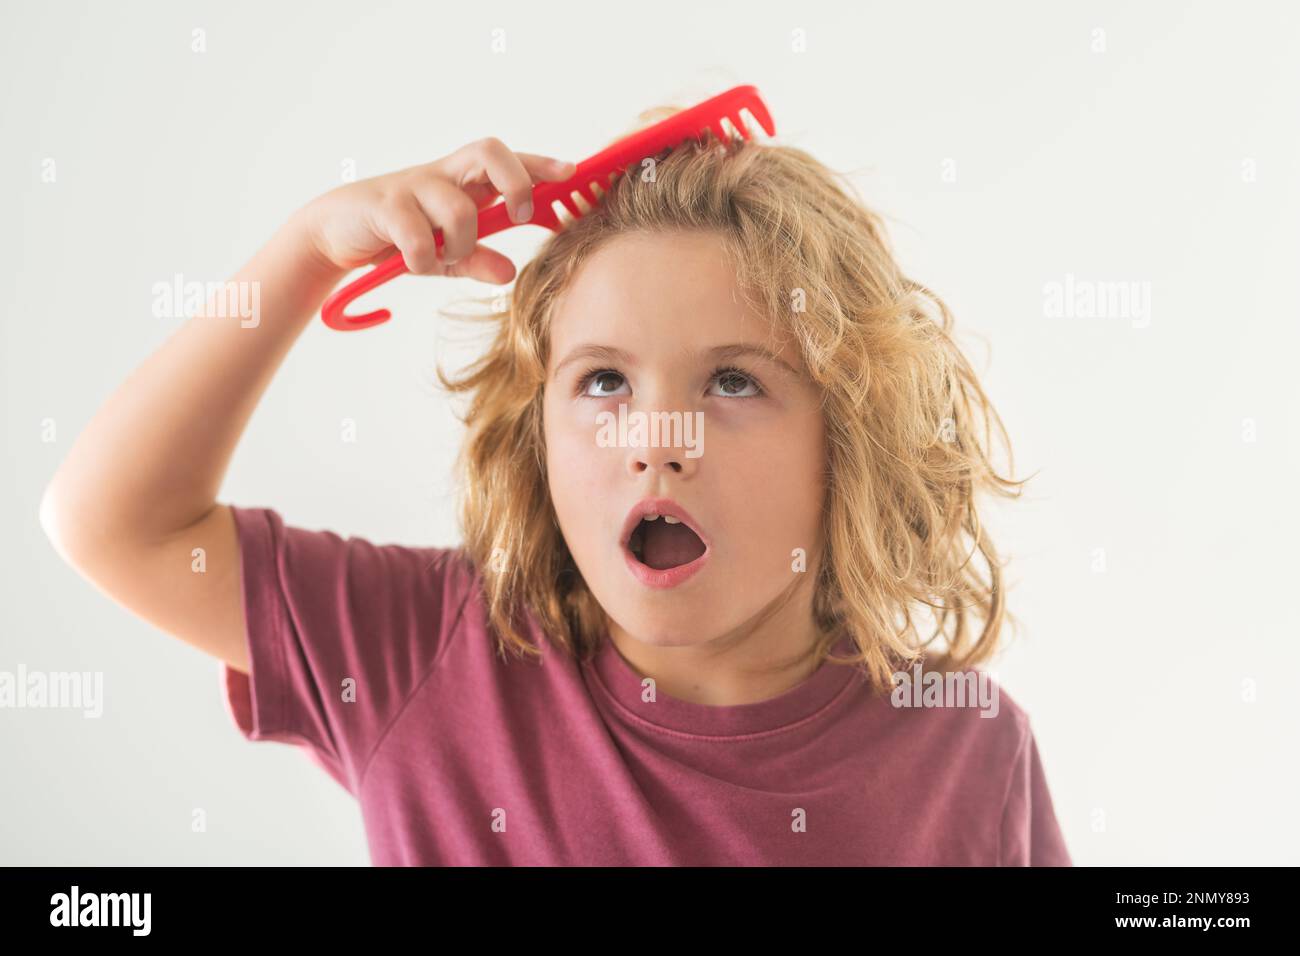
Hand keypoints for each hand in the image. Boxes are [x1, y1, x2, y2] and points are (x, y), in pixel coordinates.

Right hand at [299, 138, 576, 283]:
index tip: (570, 171)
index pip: (506, 161)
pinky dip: (423, 260)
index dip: (539, 163)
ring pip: (459, 210)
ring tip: (442, 258)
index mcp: (461, 183)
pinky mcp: (385, 205)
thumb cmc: (397, 238)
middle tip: (519, 215)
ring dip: (460, 245)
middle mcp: (441, 176)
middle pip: (489, 152)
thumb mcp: (443, 255)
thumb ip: (476, 261)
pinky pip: (419, 237)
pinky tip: (413, 265)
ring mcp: (412, 186)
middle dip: (515, 183)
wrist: (334, 234)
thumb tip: (509, 274)